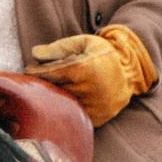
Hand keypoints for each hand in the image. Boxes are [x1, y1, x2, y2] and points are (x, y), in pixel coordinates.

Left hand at [25, 24, 156, 126]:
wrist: (130, 71)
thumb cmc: (103, 53)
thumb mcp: (83, 43)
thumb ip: (58, 48)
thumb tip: (35, 54)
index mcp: (82, 68)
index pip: (48, 73)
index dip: (35, 72)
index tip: (30, 70)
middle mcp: (87, 89)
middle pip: (53, 90)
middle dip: (44, 85)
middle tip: (39, 80)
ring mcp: (93, 106)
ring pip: (62, 105)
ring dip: (54, 99)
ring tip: (52, 90)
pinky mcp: (97, 118)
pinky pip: (75, 116)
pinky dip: (68, 110)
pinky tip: (66, 102)